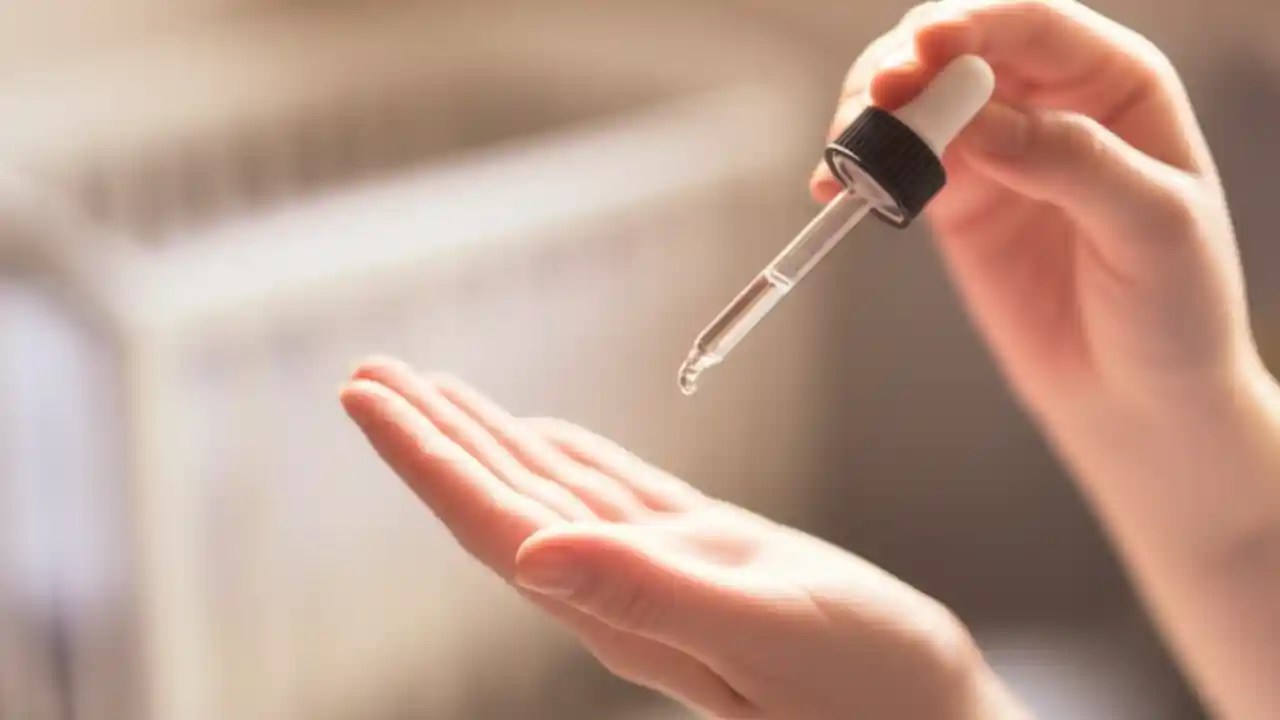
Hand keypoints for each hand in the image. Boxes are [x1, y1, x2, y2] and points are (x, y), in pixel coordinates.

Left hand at [340, 360, 1022, 719]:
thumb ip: (650, 593)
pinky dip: (567, 454)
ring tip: (431, 389)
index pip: (494, 520)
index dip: (424, 458)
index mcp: (619, 605)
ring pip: (549, 488)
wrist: (930, 716)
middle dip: (432, 435)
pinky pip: (613, 492)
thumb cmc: (869, 686)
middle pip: (501, 498)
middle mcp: (622, 588)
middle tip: (370, 373)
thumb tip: (531, 554)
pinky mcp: (706, 553)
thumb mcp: (765, 629)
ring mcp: (661, 571)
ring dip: (486, 436)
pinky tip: (538, 435)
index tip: (367, 398)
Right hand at [813, 0, 1252, 422]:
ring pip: (917, 97)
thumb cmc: (1175, 307)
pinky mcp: (956, 199)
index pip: (1035, 27)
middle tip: (871, 101)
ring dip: (871, 113)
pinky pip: (898, 161)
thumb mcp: (1150, 226)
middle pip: (961, 49)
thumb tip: (978, 120)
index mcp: (1117, 84)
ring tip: (844, 154)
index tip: (922, 49)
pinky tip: (836, 184)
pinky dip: (860, 164)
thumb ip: (1070, 161)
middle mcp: (1051, 101)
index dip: (973, 25)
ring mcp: (997, 149)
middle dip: (906, 64)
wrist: (1138, 398)